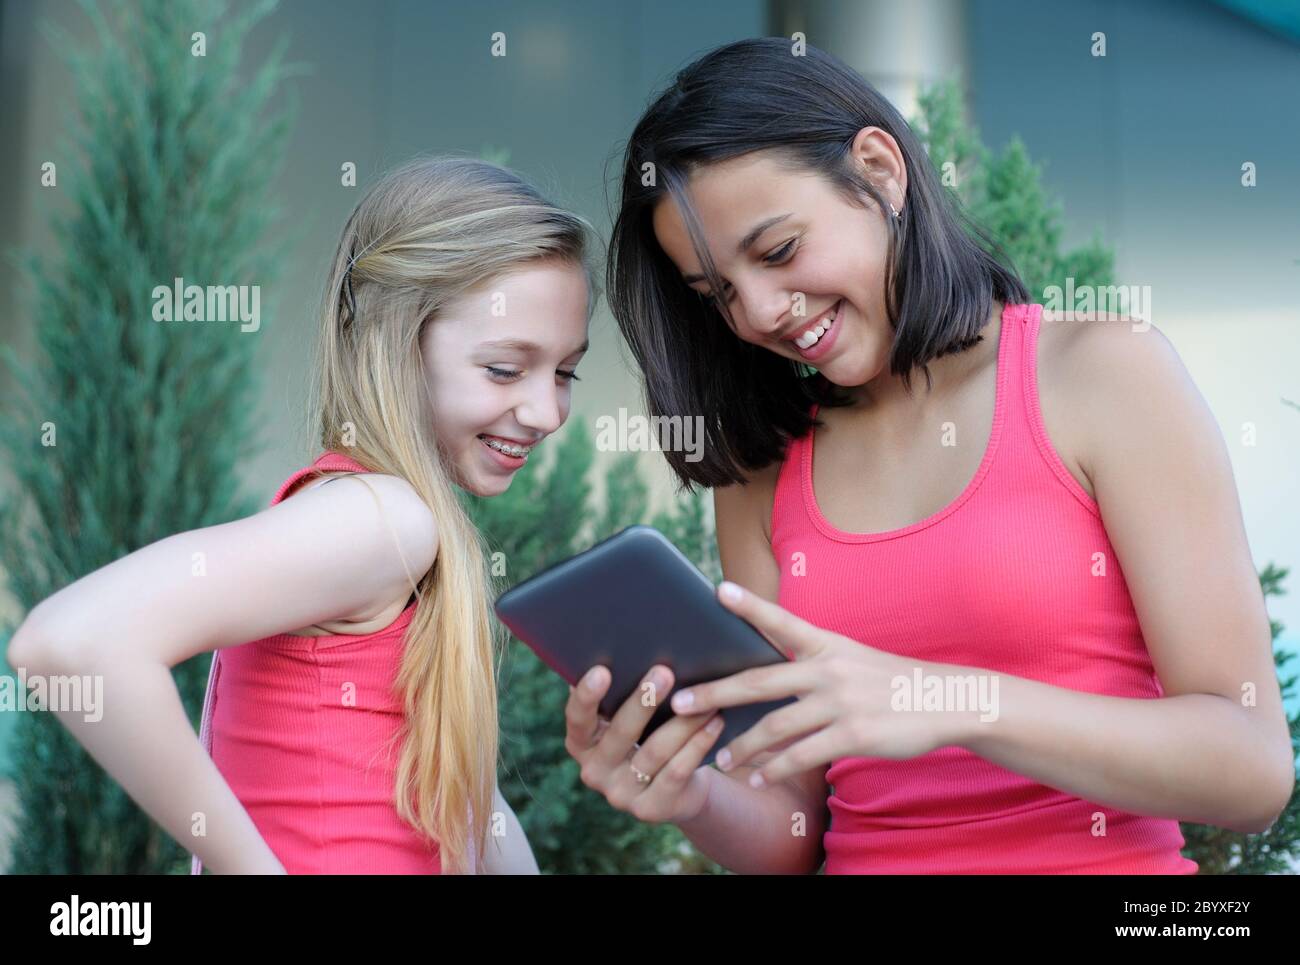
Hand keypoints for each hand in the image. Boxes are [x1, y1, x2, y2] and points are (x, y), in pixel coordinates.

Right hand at [564, 662, 725, 824]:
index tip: (602, 670)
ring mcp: (620, 795)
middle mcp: (594, 771)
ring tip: (705, 698)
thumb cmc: (649, 736)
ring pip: (655, 750)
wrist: (676, 789)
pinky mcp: (650, 809)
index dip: (587, 696)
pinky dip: (698, 743)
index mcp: (581, 743)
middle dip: (644, 700)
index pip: (577, 718)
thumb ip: (620, 695)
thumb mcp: (629, 720)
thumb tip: (629, 646)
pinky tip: (715, 722)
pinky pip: (677, 770)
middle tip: (664, 672)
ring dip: (684, 721)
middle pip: (620, 733)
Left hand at [668, 581, 971, 788]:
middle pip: (759, 681)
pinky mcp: (854, 733)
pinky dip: (776, 770)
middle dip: (715, 693)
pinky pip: (803, 755)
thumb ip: (814, 666)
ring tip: (719, 760)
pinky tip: (758, 780)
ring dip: (742, 747)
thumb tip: (768, 680)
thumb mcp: (853, 659)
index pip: (781, 622)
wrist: (947, 700)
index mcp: (827, 645)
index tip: (716, 589)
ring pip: (776, 727)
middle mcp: (829, 669)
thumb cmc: (891, 684)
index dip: (748, 605)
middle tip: (679, 703)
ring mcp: (840, 702)